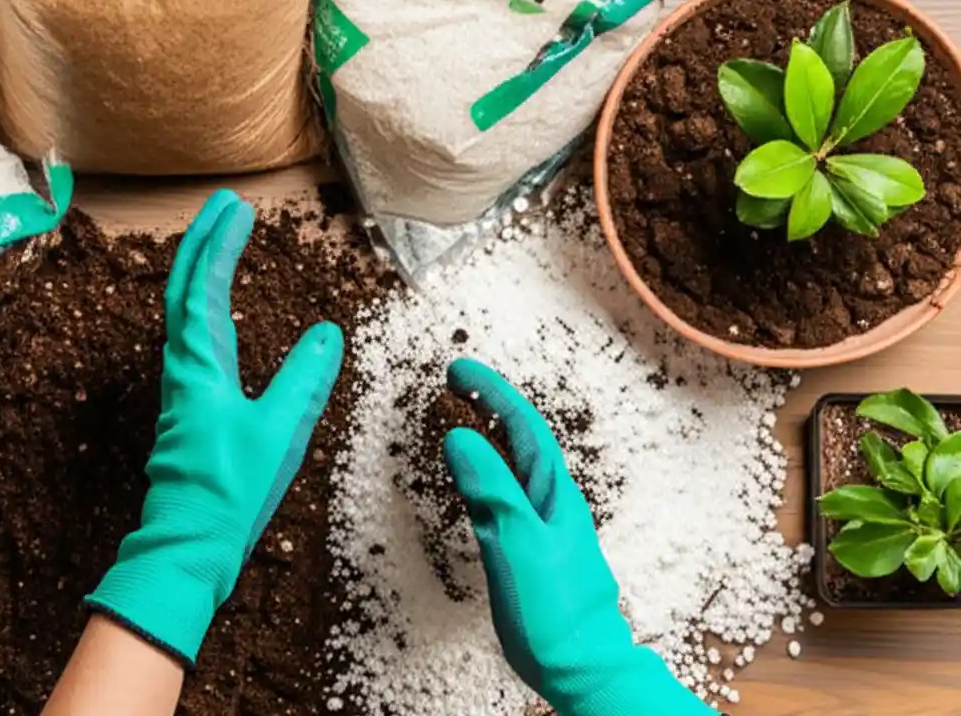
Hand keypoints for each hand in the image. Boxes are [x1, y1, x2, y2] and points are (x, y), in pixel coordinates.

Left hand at [85, 190, 344, 666]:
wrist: (187, 546)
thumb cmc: (230, 491)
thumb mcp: (280, 431)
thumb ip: (304, 379)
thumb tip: (326, 333)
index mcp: (200, 367)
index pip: (203, 286)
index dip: (219, 242)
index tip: (238, 207)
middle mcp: (182, 371)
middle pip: (182, 290)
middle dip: (201, 242)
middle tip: (224, 207)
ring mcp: (181, 391)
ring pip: (181, 314)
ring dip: (199, 272)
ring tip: (221, 246)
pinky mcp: (187, 411)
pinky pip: (191, 342)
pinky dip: (204, 310)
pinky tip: (221, 319)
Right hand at [444, 359, 713, 715]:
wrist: (582, 668)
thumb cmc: (556, 611)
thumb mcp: (518, 542)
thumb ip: (491, 489)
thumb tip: (460, 435)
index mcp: (552, 493)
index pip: (522, 425)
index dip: (491, 391)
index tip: (458, 368)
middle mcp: (548, 503)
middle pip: (519, 439)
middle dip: (489, 404)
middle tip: (455, 381)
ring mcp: (539, 527)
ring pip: (510, 468)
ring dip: (486, 437)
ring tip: (460, 414)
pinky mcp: (526, 552)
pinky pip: (502, 499)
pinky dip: (483, 478)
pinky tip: (471, 483)